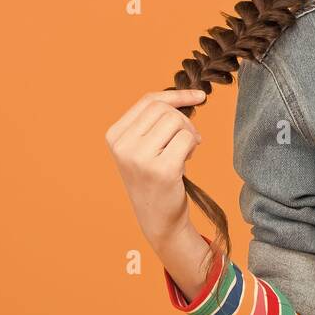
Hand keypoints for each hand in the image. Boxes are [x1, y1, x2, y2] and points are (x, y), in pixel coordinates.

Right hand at [105, 88, 207, 245]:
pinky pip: (187, 138)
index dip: (177, 96)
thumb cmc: (155, 177)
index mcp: (115, 135)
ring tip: (185, 152)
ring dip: (189, 134)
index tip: (199, 97)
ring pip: (176, 121)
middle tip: (189, 139)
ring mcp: (140, 158)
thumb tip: (189, 96)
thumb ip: (155, 121)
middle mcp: (123, 145)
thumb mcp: (144, 146)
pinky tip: (186, 160)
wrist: (158, 218)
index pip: (148, 101)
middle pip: (164, 110)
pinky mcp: (162, 170)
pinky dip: (192, 146)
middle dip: (184, 120)